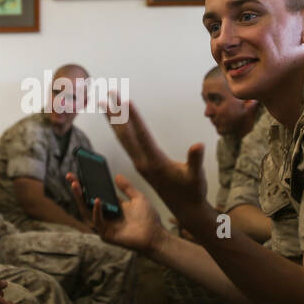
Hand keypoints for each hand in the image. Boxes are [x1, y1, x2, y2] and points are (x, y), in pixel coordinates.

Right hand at [66, 172, 164, 253]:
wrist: (155, 235)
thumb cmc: (148, 218)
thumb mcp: (138, 198)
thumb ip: (127, 188)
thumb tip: (116, 176)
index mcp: (111, 207)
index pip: (95, 194)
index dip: (86, 185)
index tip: (78, 173)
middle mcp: (105, 215)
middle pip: (87, 202)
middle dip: (77, 190)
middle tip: (70, 177)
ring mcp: (104, 225)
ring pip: (87, 211)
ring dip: (80, 198)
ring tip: (75, 185)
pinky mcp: (106, 234)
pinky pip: (98, 222)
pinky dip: (96, 211)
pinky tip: (97, 200)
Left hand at [107, 98, 207, 213]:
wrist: (186, 209)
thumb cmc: (193, 191)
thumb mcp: (197, 176)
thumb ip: (195, 160)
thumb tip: (198, 145)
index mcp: (155, 162)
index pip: (141, 134)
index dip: (133, 116)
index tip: (124, 99)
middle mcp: (143, 162)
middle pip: (125, 134)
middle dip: (116, 114)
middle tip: (108, 94)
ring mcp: (140, 164)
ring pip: (123, 139)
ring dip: (114, 120)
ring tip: (105, 103)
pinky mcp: (141, 165)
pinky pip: (127, 144)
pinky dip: (121, 131)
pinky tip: (118, 124)